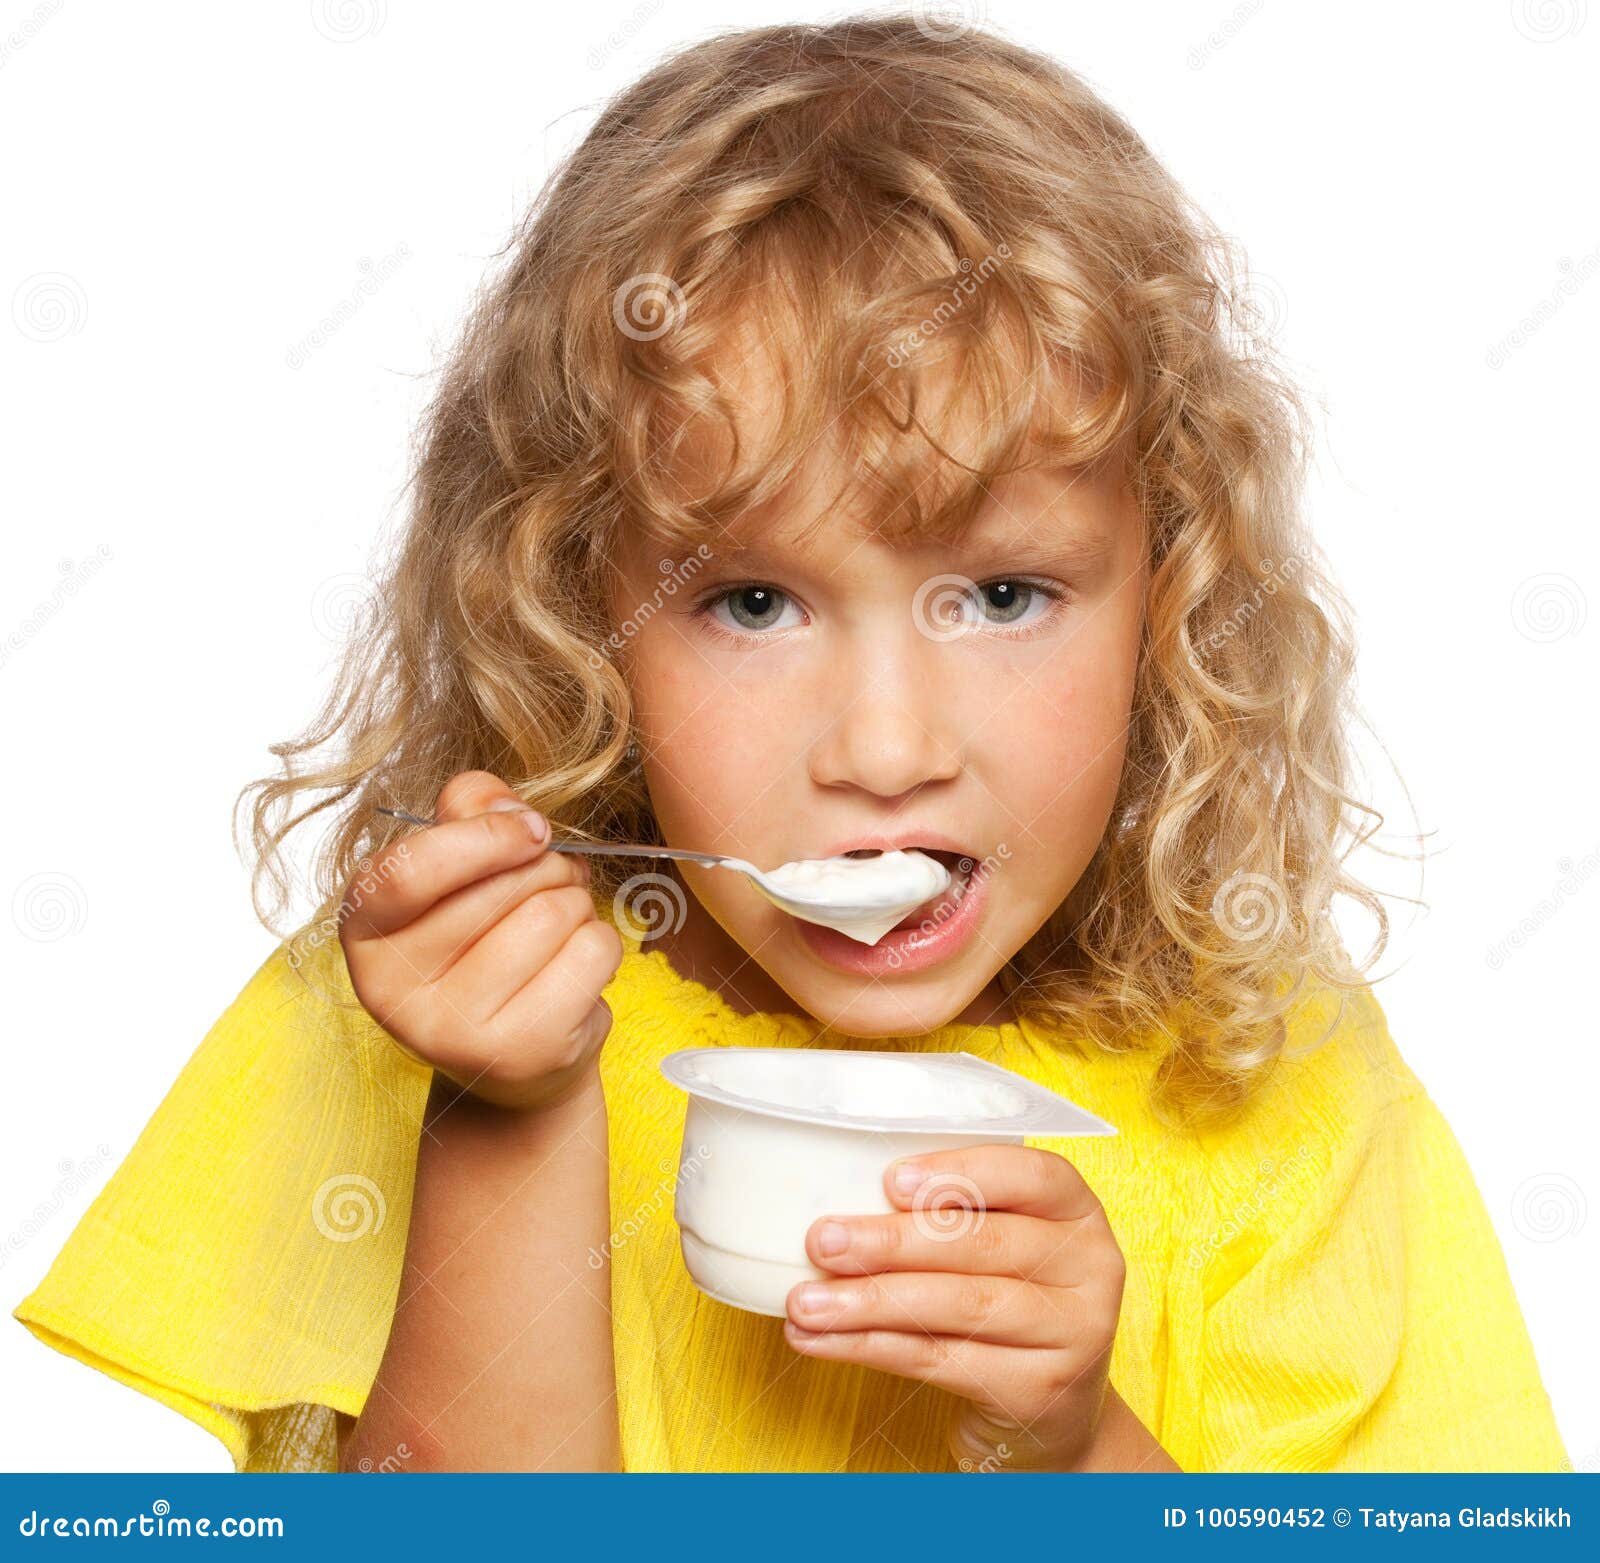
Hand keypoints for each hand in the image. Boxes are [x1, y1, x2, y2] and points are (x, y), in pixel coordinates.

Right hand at [338, 769, 622, 1110]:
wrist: (508, 1060)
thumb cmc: (482, 946)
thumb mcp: (458, 869)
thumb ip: (469, 812)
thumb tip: (507, 808)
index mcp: (364, 932)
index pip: (411, 870)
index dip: (485, 836)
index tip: (531, 829)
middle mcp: (393, 991)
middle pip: (503, 886)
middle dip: (547, 868)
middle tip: (550, 885)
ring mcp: (455, 1031)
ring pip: (553, 914)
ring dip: (576, 905)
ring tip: (559, 928)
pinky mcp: (522, 1051)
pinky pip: (592, 952)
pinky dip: (600, 944)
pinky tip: (574, 968)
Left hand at [782, 1143, 1127, 1470]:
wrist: (1054, 1416)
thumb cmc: (1007, 1303)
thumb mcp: (1000, 1248)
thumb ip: (949, 1213)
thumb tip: (837, 1189)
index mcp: (1078, 1210)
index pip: (1031, 1174)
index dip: (960, 1172)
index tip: (890, 1181)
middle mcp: (1091, 1268)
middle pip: (983, 1244)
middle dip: (892, 1241)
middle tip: (821, 1241)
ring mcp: (1075, 1334)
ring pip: (958, 1306)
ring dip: (870, 1302)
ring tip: (805, 1302)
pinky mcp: (1040, 1392)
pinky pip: (941, 1362)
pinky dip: (871, 1348)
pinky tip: (822, 1341)